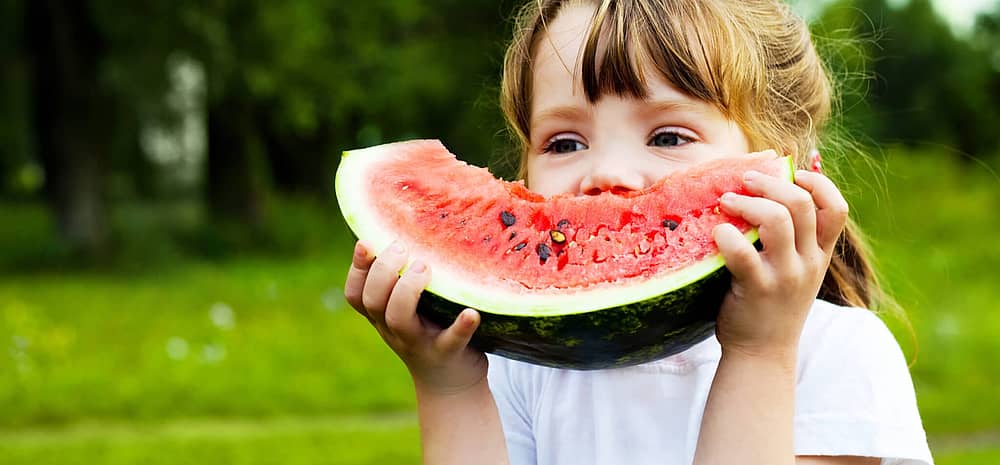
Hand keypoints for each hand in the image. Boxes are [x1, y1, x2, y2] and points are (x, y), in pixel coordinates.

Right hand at [344, 240, 487, 394]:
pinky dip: (460, 326)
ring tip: (425, 268)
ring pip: (398, 318)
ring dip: (408, 291)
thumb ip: (401, 280)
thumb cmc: (430, 332)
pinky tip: (471, 311)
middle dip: (383, 272)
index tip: (367, 242)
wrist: (451, 384)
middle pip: (373, 301)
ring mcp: (419, 343)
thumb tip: (404, 231)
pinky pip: (451, 341)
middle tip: (403, 250)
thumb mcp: (409, 309)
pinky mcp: (448, 353)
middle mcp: (394, 329)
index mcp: (382, 316)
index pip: (355, 294)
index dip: (357, 269)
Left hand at [712, 169, 849, 359]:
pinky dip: (726, 235)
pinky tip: (715, 232)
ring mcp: (785, 276)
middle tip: (744, 180)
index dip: (819, 183)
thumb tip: (767, 192)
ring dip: (749, 202)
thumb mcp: (794, 271)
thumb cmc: (770, 305)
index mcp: (820, 255)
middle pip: (802, 204)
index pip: (837, 209)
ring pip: (778, 220)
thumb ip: (791, 239)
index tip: (793, 173)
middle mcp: (808, 263)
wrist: (762, 355)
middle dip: (772, 183)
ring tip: (726, 201)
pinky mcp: (757, 289)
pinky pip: (742, 253)